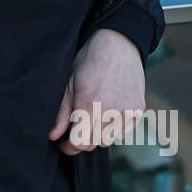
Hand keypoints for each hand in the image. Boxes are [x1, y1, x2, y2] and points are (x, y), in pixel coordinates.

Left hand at [48, 28, 145, 155]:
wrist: (118, 44)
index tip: (63, 142)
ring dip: (98, 135)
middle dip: (82, 141)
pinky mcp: (138, 111)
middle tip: (75, 129)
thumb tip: (53, 135)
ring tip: (92, 118)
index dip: (69, 146)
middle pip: (93, 144)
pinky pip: (123, 131)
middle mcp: (110, 112)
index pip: (79, 143)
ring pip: (108, 140)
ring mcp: (127, 112)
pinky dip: (113, 128)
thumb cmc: (89, 62)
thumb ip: (61, 113)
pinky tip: (107, 112)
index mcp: (89, 105)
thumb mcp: (69, 84)